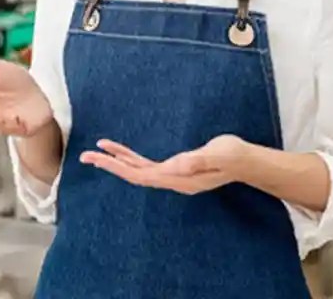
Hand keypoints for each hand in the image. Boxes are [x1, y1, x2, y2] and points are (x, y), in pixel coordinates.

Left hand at [80, 135, 249, 195]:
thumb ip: (200, 160)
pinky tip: (120, 153)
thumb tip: (178, 165)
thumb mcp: (220, 154)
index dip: (118, 167)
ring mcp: (173, 176)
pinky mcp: (176, 169)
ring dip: (116, 162)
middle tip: (84, 156)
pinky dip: (130, 159)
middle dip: (109, 165)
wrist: (248, 162)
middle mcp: (172, 180)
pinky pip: (146, 166)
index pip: (141, 175)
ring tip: (95, 152)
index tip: (99, 158)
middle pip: (134, 175)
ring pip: (138, 171)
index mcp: (179, 178)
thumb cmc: (235, 156)